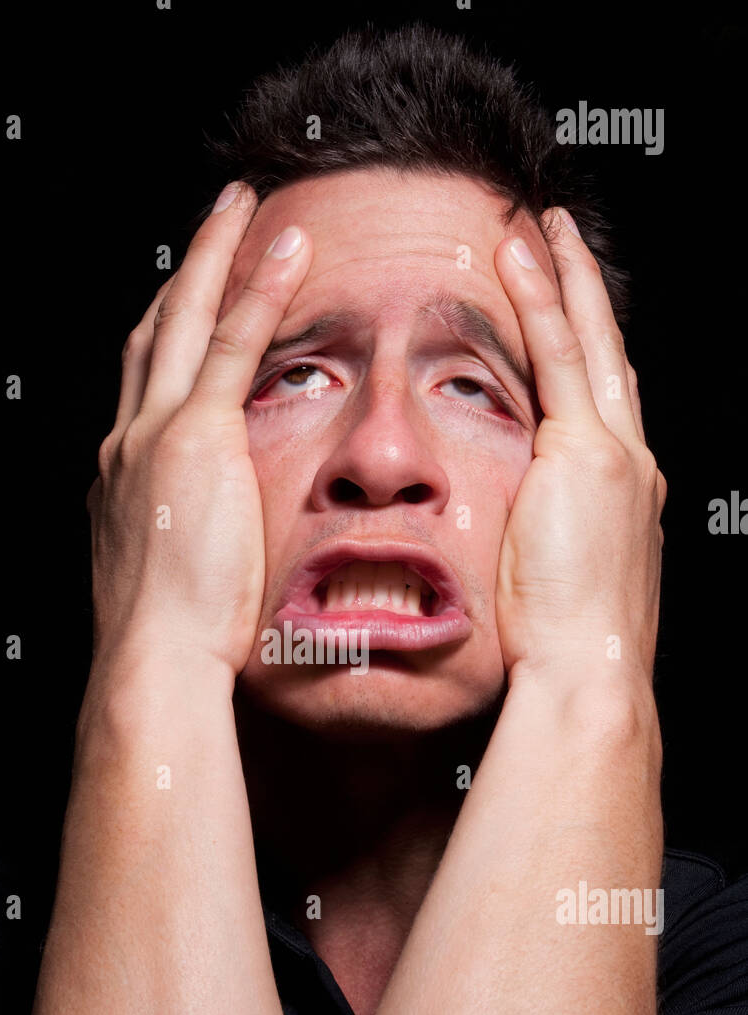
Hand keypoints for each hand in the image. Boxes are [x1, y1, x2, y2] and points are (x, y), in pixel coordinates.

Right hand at [87, 184, 312, 678]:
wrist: (155, 659)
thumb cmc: (176, 639)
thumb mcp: (177, 575)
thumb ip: (198, 540)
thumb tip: (223, 549)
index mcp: (125, 474)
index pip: (149, 381)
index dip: (171, 330)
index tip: (193, 298)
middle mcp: (129, 440)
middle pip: (155, 331)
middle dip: (183, 272)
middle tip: (214, 222)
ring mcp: (156, 433)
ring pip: (185, 319)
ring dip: (215, 255)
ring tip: (245, 207)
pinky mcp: (195, 438)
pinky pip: (233, 346)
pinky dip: (258, 291)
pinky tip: (287, 249)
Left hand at [493, 210, 665, 686]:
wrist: (588, 673)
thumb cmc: (561, 646)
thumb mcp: (548, 577)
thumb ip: (530, 536)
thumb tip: (499, 533)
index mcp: (620, 494)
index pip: (600, 401)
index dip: (585, 350)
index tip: (565, 312)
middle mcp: (630, 462)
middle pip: (609, 357)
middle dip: (587, 296)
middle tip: (564, 240)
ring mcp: (615, 454)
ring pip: (590, 342)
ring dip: (564, 278)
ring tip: (539, 225)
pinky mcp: (587, 453)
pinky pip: (561, 357)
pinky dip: (542, 301)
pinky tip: (521, 255)